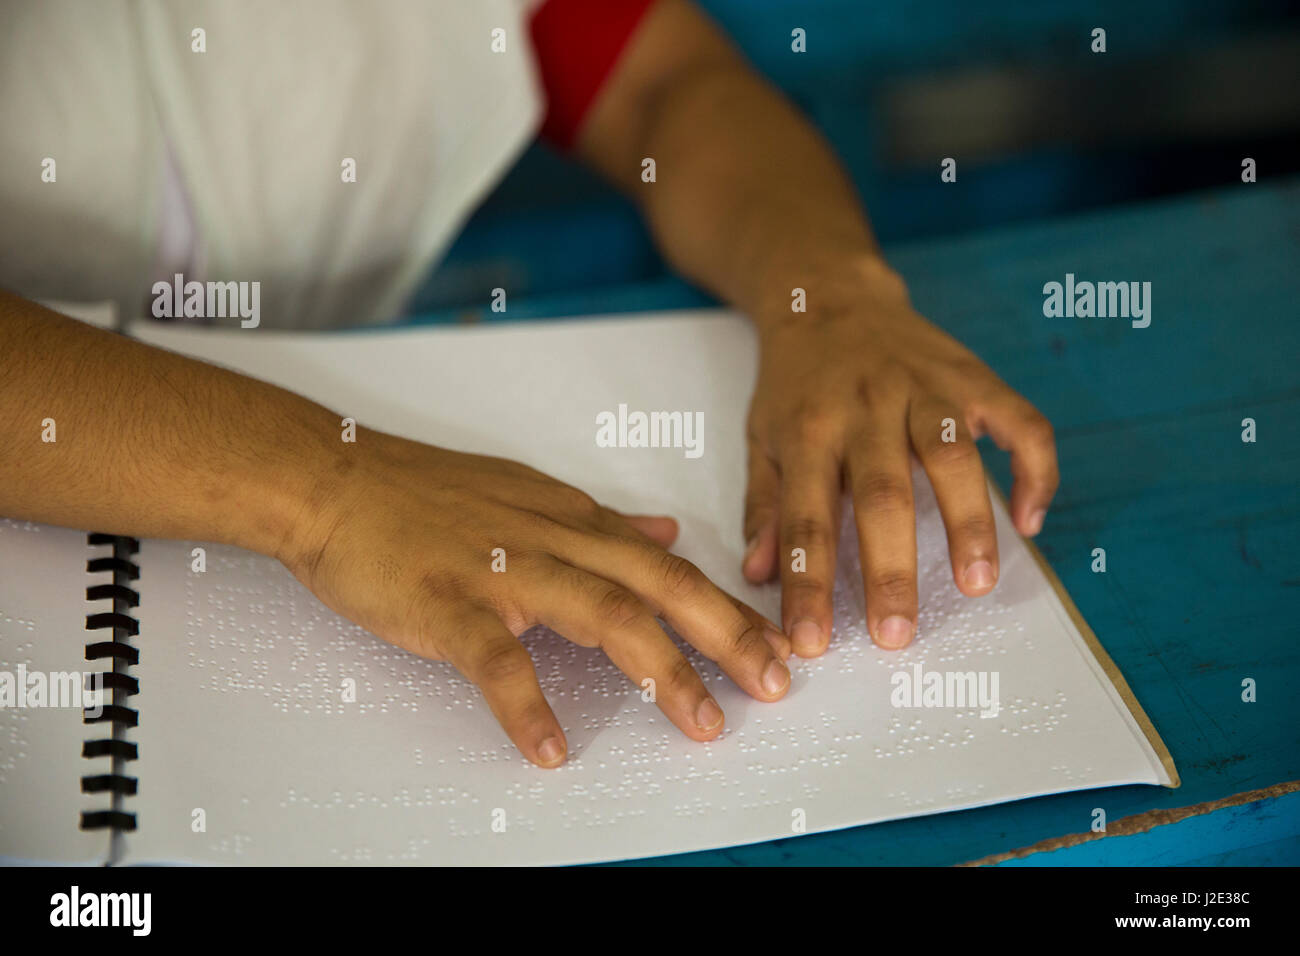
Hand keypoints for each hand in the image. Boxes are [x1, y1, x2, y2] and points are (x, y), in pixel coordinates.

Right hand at [280, 429, 792, 766]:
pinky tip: (550, 748)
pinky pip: (496, 660)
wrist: (335, 478)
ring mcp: (501, 571)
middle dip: (726, 634)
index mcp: (572, 519)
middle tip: (776, 682)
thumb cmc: (424, 494)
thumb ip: (602, 521)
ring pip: (600, 615)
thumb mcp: (529, 494)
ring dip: (659, 671)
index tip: (778, 643)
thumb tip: (667, 533)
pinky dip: (526, 706)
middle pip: (658, 586)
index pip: (668, 566)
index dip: (729, 606)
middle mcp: (552, 539)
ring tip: (701, 722)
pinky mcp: (447, 603)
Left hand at [741, 258, 1058, 654]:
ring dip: (969, 522)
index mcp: (808, 430)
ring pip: (952, 457)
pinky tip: (1031, 520)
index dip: (809, 584)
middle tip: (898, 634)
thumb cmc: (794, 382)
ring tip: (977, 584)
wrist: (827, 295)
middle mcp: (866, 408)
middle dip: (890, 570)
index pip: (806, 519)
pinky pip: (1017, 420)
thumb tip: (760, 576)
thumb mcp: (760, 437)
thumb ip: (765, 506)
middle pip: (882, 495)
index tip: (814, 641)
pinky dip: (1032, 469)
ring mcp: (924, 388)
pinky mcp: (971, 375)